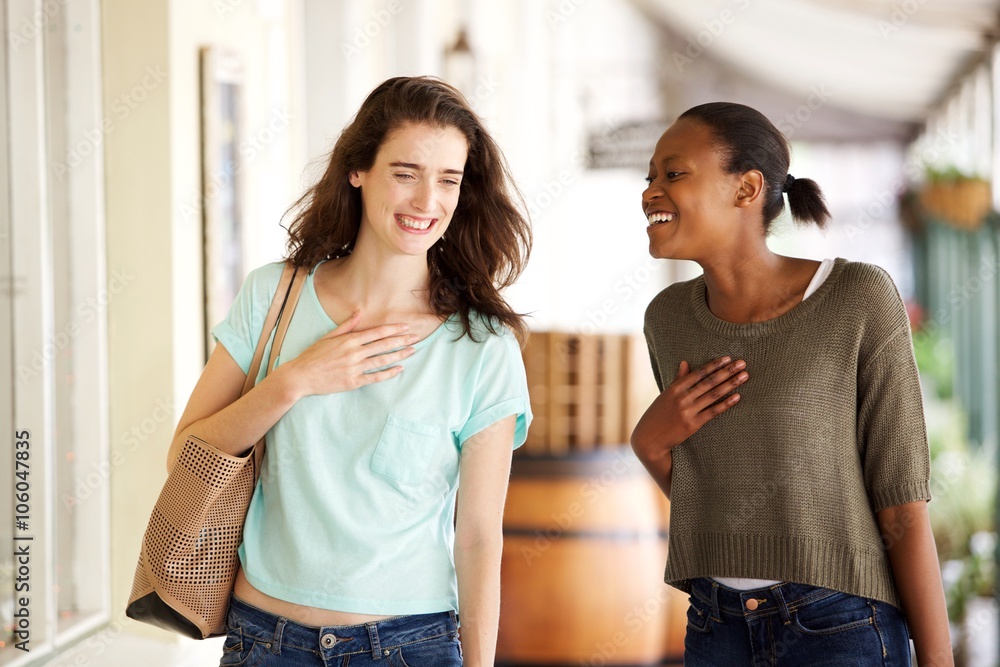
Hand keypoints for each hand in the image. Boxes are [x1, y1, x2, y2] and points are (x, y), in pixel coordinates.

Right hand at [279, 310, 417, 398]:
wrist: (300, 376)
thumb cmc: (313, 355)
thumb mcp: (328, 336)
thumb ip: (346, 325)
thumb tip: (359, 311)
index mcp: (349, 340)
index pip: (376, 332)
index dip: (393, 329)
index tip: (405, 327)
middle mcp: (354, 353)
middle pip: (383, 345)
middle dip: (401, 340)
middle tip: (416, 337)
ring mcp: (355, 368)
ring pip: (382, 360)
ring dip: (399, 355)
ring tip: (412, 351)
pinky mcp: (353, 382)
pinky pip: (375, 377)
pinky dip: (388, 373)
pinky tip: (399, 369)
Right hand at [631, 356, 747, 456]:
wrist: (649, 439)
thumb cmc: (657, 415)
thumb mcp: (665, 395)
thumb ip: (678, 379)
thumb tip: (685, 362)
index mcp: (675, 388)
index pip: (699, 373)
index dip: (714, 365)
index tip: (728, 358)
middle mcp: (682, 398)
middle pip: (709, 382)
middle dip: (728, 371)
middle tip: (742, 363)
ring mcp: (688, 411)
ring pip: (714, 394)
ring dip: (731, 384)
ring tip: (744, 376)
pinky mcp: (693, 424)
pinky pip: (713, 412)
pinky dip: (726, 403)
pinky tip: (737, 396)